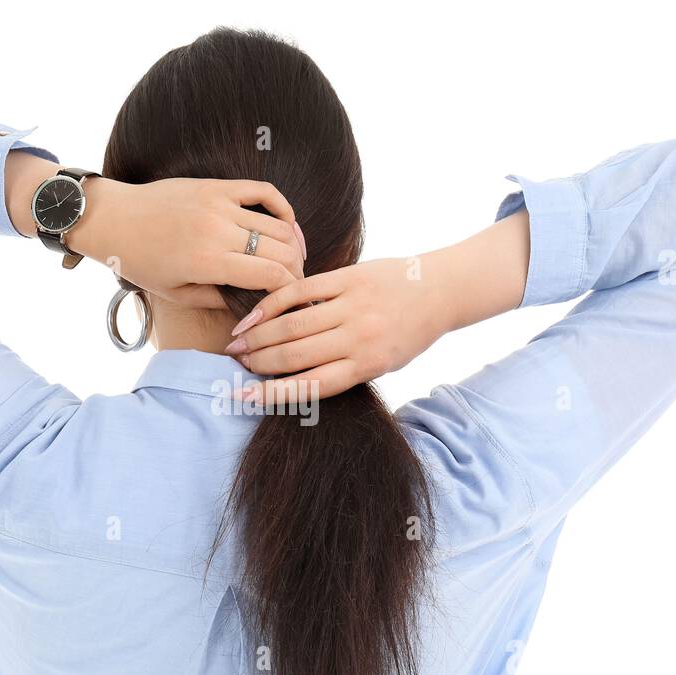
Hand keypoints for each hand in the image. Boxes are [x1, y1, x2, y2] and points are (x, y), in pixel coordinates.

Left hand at [67, 176, 305, 308]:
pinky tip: (287, 225)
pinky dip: (283, 208)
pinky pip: (264, 192)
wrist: (114, 218)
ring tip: (295, 260)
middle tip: (297, 284)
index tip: (292, 299)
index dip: (290, 289)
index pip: (270, 275)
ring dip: (294, 244)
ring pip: (278, 224)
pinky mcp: (217, 186)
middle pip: (281, 250)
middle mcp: (218, 230)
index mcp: (208, 261)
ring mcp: (220, 204)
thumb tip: (251, 304)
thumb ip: (217, 299)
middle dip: (296, 270)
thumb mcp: (176, 294)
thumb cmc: (140, 261)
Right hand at [223, 258, 452, 399]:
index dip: (272, 393)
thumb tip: (294, 377)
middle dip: (258, 362)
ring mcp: (353, 306)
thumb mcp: (383, 362)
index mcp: (368, 365)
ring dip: (259, 336)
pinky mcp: (349, 278)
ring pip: (292, 325)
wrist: (440, 291)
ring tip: (237, 343)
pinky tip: (255, 314)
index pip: (311, 386)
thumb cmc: (408, 333)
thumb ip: (344, 367)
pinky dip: (273, 303)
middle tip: (236, 364)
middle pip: (295, 355)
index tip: (243, 396)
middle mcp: (359, 338)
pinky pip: (302, 291)